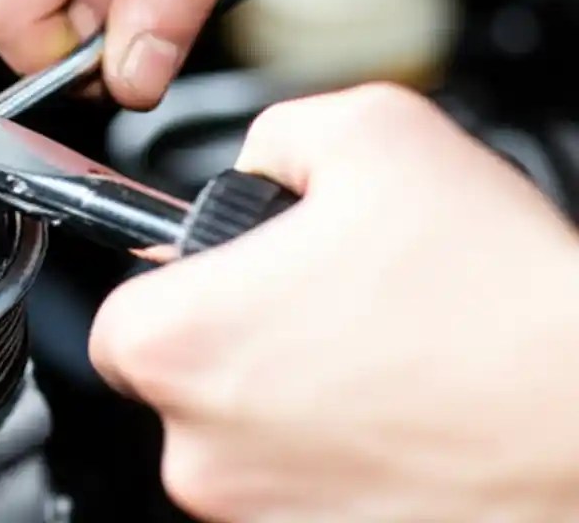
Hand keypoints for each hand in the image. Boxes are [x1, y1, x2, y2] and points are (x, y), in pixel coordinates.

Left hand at [89, 82, 578, 520]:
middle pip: (175, 380)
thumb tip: (252, 162)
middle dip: (237, 337)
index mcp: (176, 343)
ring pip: (236, 440)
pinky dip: (328, 455)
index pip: (118, 313)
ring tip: (380, 358)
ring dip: (287, 398)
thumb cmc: (499, 299)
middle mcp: (195, 450)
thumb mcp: (372, 133)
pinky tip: (397, 414)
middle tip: (326, 308)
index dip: (179, 285)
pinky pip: (291, 487)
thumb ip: (274, 135)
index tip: (230, 278)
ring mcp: (251, 517)